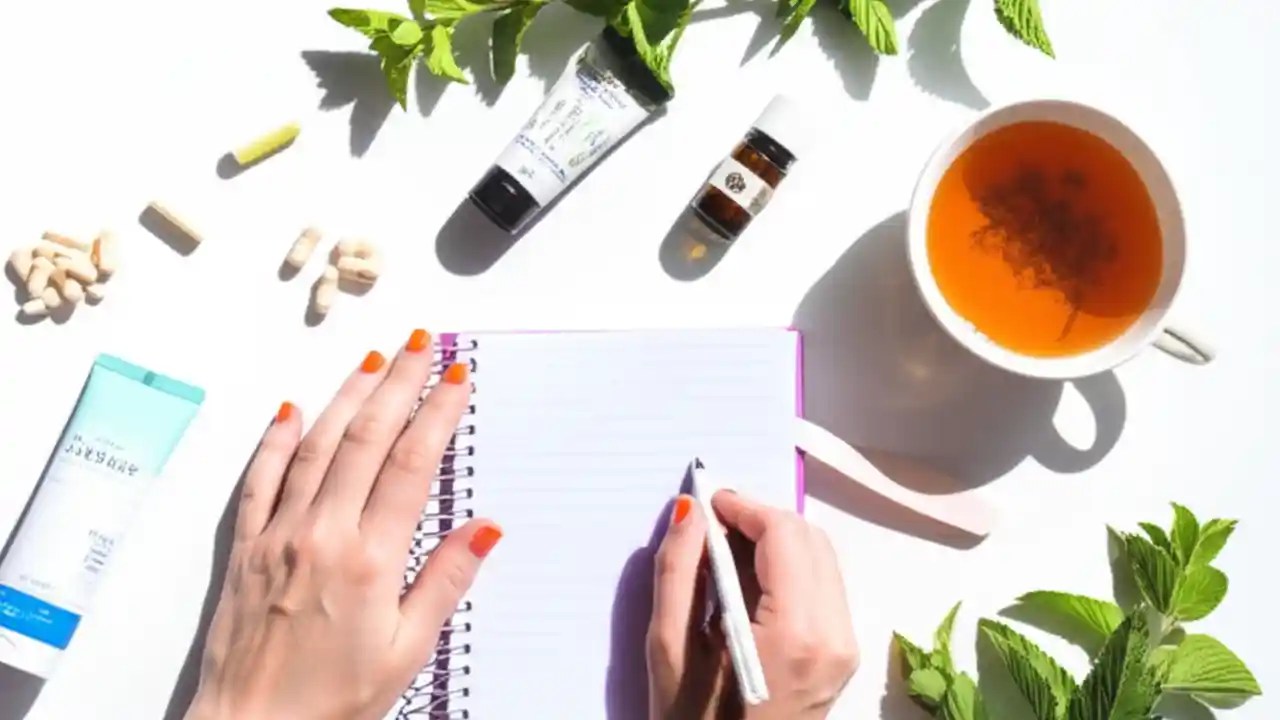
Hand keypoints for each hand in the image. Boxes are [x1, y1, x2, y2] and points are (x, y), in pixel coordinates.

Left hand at [186, 331, 500, 719]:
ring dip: (347, 397)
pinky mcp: (244, 546)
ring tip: (374, 360)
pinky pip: (260, 478)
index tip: (455, 379)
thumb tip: (485, 528)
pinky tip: (291, 409)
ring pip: (315, 446)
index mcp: (369, 561)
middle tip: (423, 346)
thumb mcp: (406, 651)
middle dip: (399, 385)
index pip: (412, 466)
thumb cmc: (330, 703)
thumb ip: (444, 582)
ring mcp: (278, 535)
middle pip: (366, 439)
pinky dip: (276, 439)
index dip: (437, 415)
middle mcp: (322, 535)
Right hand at [646, 491, 857, 719]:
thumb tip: (693, 508)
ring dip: (777, 542)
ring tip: (727, 554)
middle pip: (810, 540)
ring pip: (822, 559)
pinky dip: (790, 570)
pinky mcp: (842, 657)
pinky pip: (823, 588)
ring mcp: (845, 648)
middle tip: (714, 528)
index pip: (785, 534)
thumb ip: (678, 570)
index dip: (745, 507)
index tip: (708, 503)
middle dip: (762, 521)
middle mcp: (835, 634)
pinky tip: (750, 585)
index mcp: (795, 632)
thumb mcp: (669, 649)